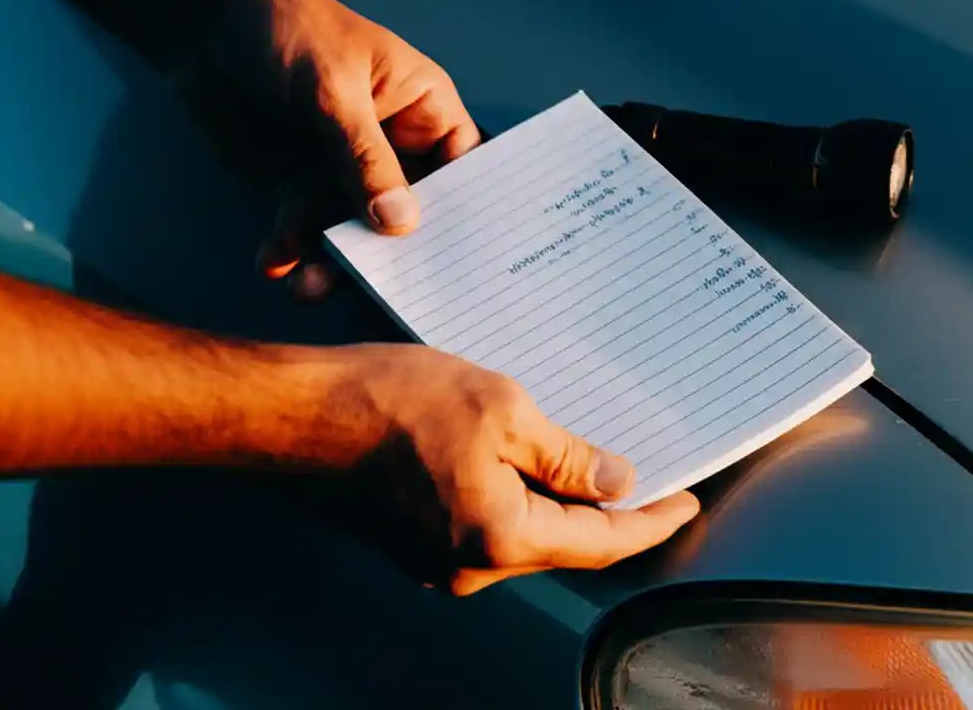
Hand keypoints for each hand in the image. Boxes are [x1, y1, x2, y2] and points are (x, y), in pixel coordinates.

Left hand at [177, 0, 479, 300]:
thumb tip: (400, 223)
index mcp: (423, 111)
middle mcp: (393, 149)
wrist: (199, 24)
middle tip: (380, 294)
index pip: (463, 174)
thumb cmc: (285, 27)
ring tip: (309, 287)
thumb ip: (364, 156)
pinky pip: (305, 232)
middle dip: (395, 259)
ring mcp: (346, 173)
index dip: (466, 218)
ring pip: (356, 236)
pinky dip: (290, 252)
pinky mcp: (300, 188)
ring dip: (334, 267)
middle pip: (413, 219)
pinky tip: (274, 264)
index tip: (457, 263)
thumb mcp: (332, 89)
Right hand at [297, 344, 700, 594]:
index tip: (685, 501)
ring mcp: (435, 559)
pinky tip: (524, 453)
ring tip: (587, 448)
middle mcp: (469, 566)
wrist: (287, 417)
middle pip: (564, 543)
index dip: (651, 520)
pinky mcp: (411, 540)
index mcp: (501, 538)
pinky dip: (517, 494)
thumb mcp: (500, 409)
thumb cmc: (382, 404)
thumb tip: (617, 482)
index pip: (602, 542)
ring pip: (525, 532)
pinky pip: (486, 523)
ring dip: (559, 497)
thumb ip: (567, 454)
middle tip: (647, 465)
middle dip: (607, 508)